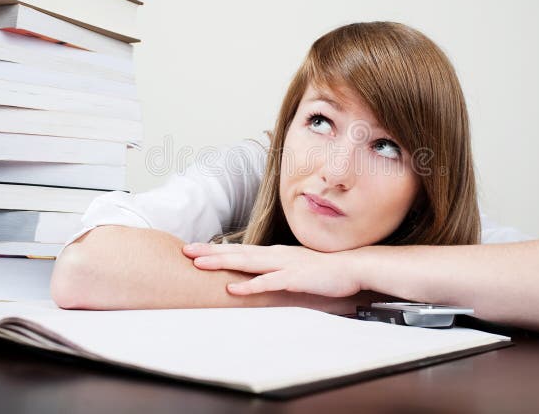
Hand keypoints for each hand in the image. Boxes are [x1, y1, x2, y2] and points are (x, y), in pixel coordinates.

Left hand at [182, 243, 361, 297]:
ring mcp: (284, 265)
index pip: (241, 250)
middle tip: (186, 251)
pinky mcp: (294, 278)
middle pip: (237, 253)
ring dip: (223, 263)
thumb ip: (278, 271)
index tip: (195, 249)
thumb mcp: (296, 268)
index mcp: (275, 253)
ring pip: (247, 263)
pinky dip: (250, 285)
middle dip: (210, 252)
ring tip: (200, 264)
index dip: (217, 249)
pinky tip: (234, 289)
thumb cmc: (325, 270)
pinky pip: (268, 283)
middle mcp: (275, 255)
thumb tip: (261, 276)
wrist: (352, 267)